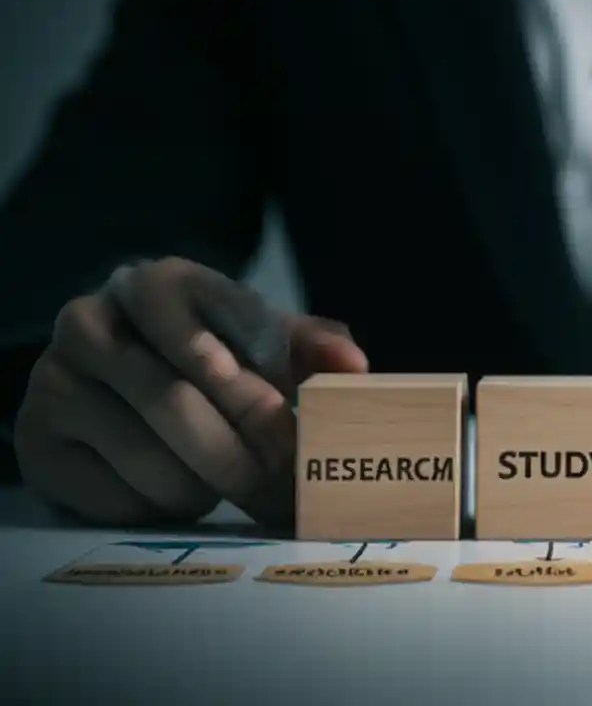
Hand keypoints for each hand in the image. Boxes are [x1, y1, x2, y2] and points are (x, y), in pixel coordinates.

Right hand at [14, 257, 367, 525]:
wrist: (120, 390)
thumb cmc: (213, 358)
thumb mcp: (261, 341)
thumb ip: (310, 347)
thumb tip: (353, 366)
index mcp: (153, 284)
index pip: (189, 314)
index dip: (233, 365)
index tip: (276, 410)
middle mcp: (88, 321)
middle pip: (172, 398)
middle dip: (241, 452)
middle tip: (286, 489)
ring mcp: (54, 382)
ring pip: (146, 455)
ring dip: (206, 486)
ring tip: (238, 489)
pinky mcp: (37, 443)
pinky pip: (113, 495)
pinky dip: (160, 509)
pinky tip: (183, 497)